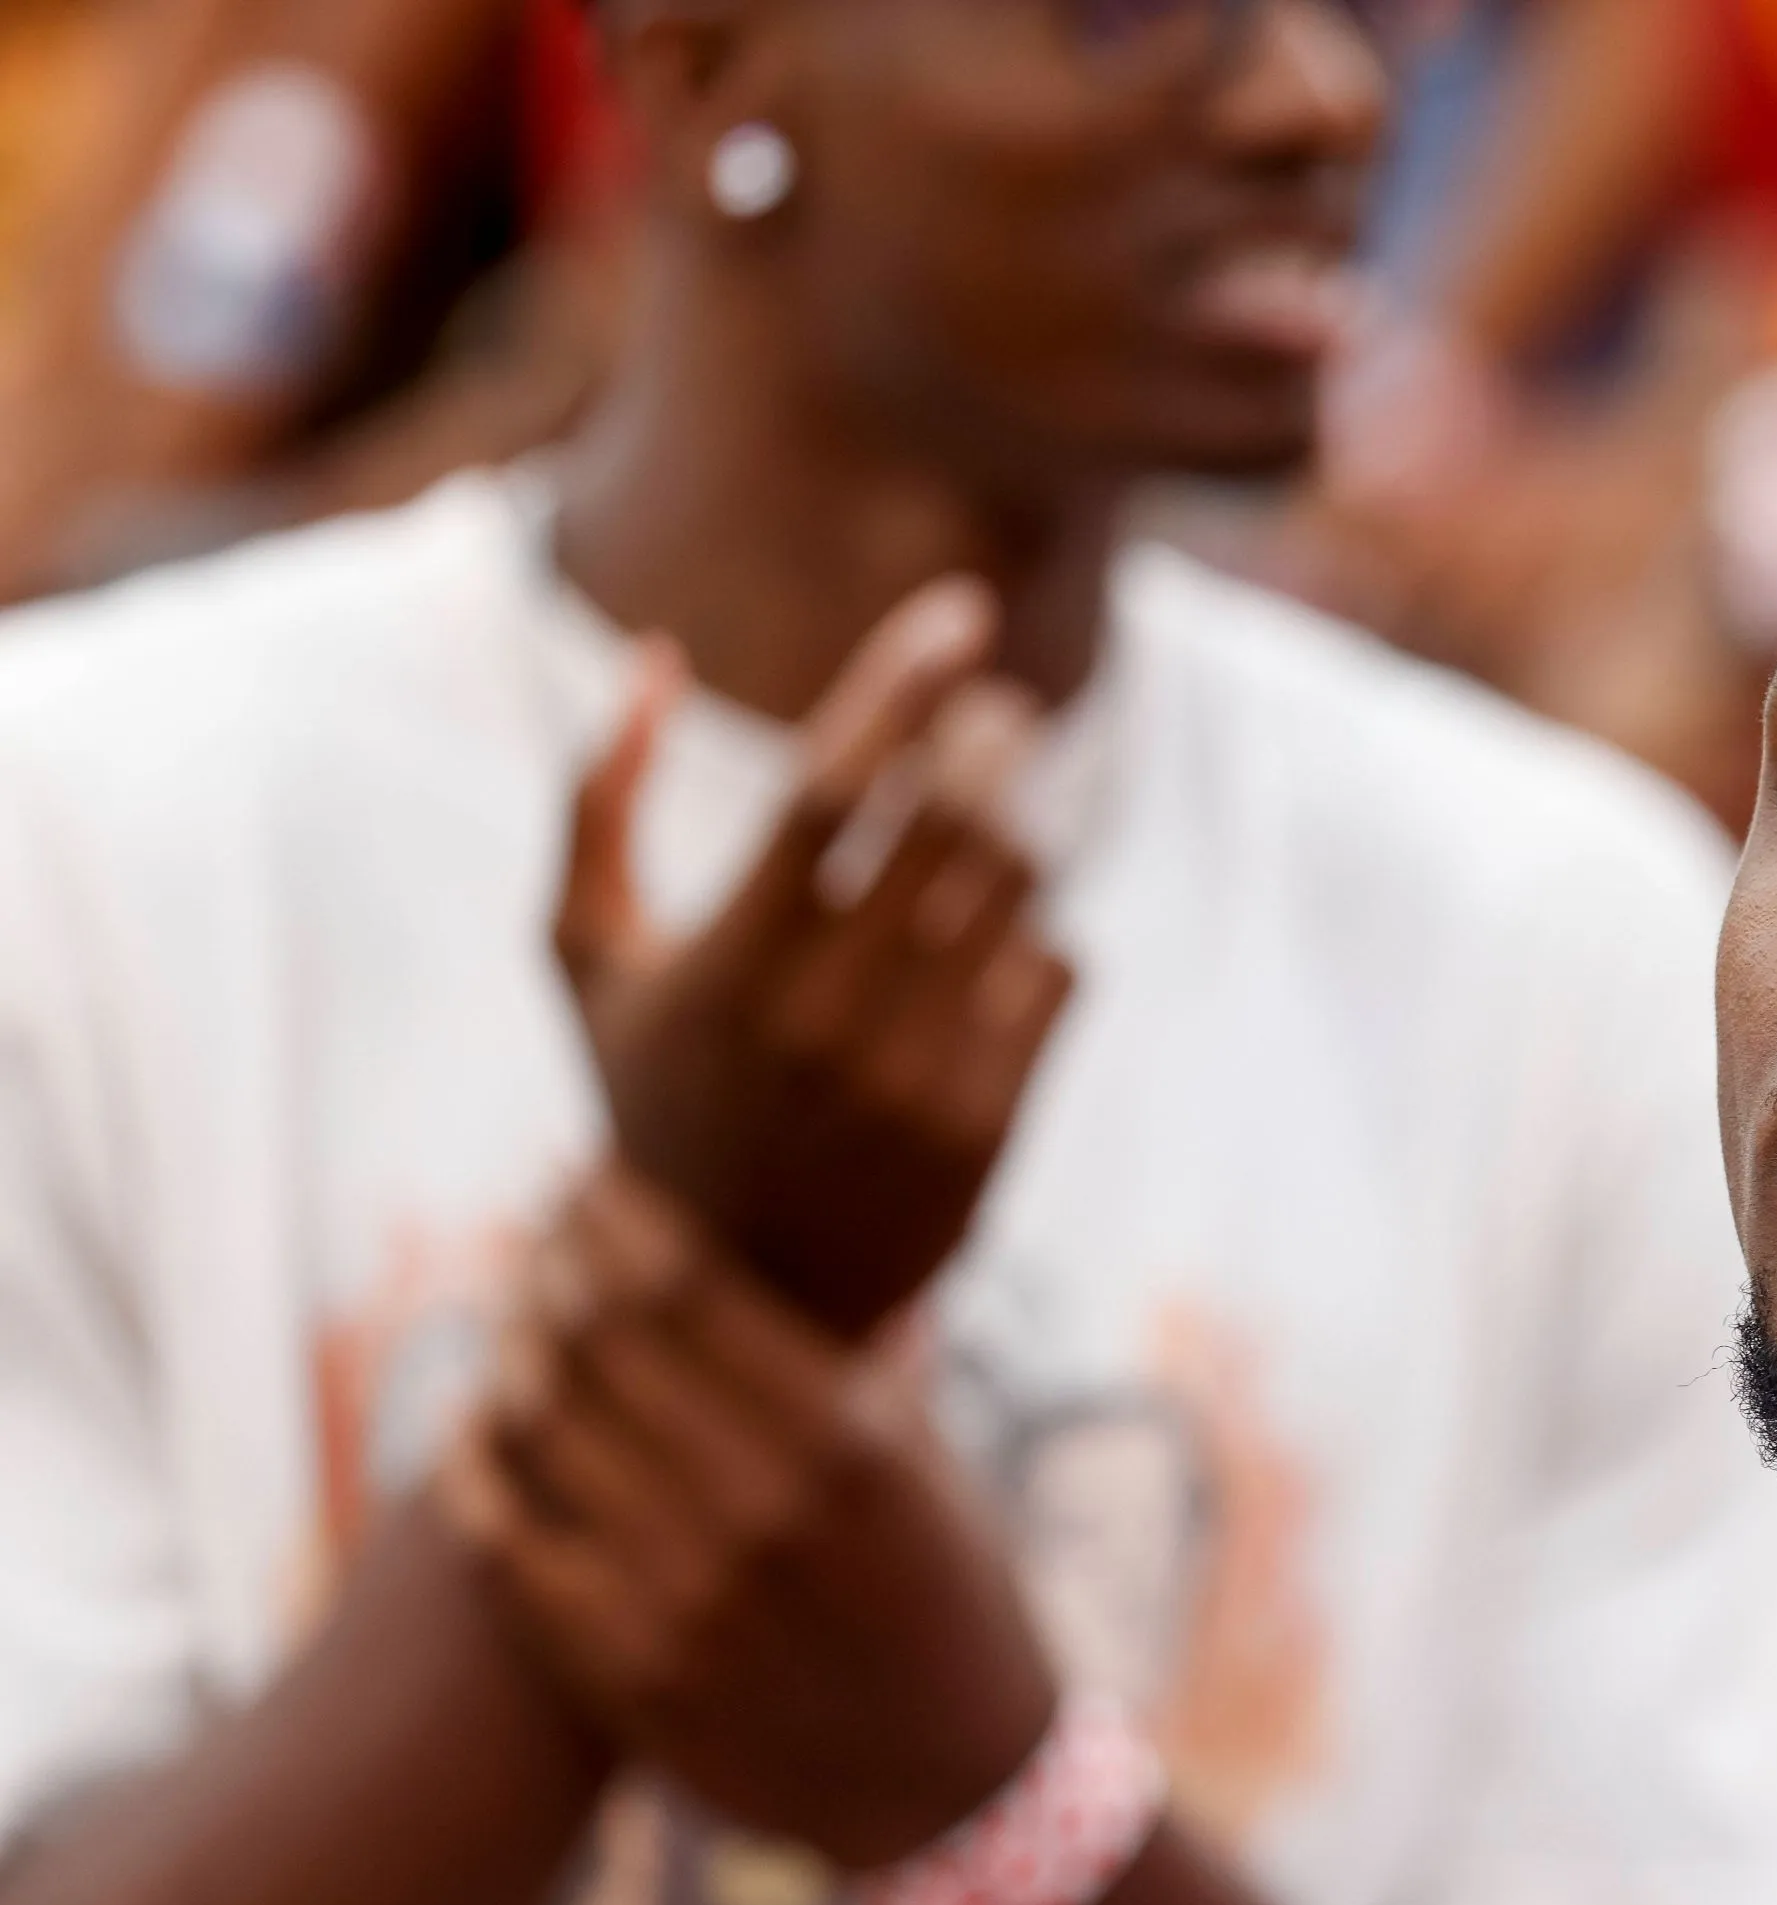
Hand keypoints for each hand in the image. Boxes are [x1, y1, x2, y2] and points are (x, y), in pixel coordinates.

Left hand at [440, 1165, 1060, 1869]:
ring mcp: (684, 1602)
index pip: (680, 1283)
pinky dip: (473, 1468)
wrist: (948, 1786)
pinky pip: (503, 1543)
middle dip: (548, 1263)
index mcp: (850, 1444)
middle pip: (594, 1338)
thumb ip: (850, 1356)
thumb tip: (767, 1226)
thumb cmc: (944, 1594)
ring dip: (507, 1351)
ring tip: (513, 1318)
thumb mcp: (925, 1462)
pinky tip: (477, 1427)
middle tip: (534, 1229)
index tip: (582, 1180)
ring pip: (535, 1427)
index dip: (608, 1215)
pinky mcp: (624, 1676)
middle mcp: (763, 1515)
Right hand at [557, 578, 1076, 1338]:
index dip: (905, 678)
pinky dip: (1040, 934)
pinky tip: (1000, 939)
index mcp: (730, 961)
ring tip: (995, 821)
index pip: (835, 782)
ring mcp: (917, 1078)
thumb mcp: (586, 955)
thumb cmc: (654, 1091)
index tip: (962, 610)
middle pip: (952, 823)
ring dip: (1020, 831)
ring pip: (1019, 892)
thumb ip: (597, 800)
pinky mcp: (990, 1127)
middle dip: (992, 738)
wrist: (737, 1292)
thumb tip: (658, 658)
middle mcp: (827, 1020)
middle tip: (999, 711)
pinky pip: (1058, 972)